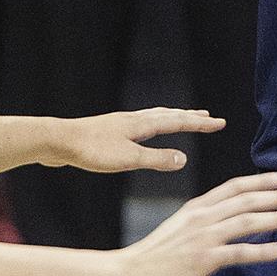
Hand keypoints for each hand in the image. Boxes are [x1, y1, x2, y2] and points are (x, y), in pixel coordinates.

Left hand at [48, 107, 226, 174]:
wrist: (56, 141)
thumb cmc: (91, 151)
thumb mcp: (128, 160)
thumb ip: (156, 159)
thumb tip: (183, 159)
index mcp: (141, 125)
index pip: (177, 122)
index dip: (199, 125)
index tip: (220, 123)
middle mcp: (133, 120)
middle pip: (167, 115)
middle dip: (189, 118)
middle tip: (208, 117)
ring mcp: (120, 124)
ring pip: (152, 118)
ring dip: (171, 118)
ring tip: (180, 119)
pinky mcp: (108, 132)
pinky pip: (139, 125)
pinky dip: (152, 126)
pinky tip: (143, 134)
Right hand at [116, 171, 276, 275]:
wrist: (127, 273)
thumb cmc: (154, 256)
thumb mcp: (180, 228)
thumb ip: (203, 222)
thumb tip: (226, 222)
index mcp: (197, 207)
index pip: (234, 187)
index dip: (261, 180)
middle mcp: (202, 217)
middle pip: (247, 200)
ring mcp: (203, 237)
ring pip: (248, 221)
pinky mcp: (203, 259)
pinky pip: (240, 252)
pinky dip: (264, 250)